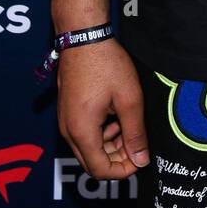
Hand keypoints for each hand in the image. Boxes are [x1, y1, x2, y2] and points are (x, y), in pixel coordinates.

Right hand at [56, 37, 149, 178]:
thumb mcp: (129, 99)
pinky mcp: (67, 110)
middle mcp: (68, 130)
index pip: (100, 171)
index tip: (140, 158)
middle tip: (136, 143)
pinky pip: (83, 134)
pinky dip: (101, 133)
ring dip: (110, 145)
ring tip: (128, 125)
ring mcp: (65, 120)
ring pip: (88, 148)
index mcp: (82, 131)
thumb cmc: (106, 64)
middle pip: (92, 163)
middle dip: (117, 159)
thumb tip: (141, 160)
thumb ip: (135, 133)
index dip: (123, 171)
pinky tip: (115, 116)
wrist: (83, 36)